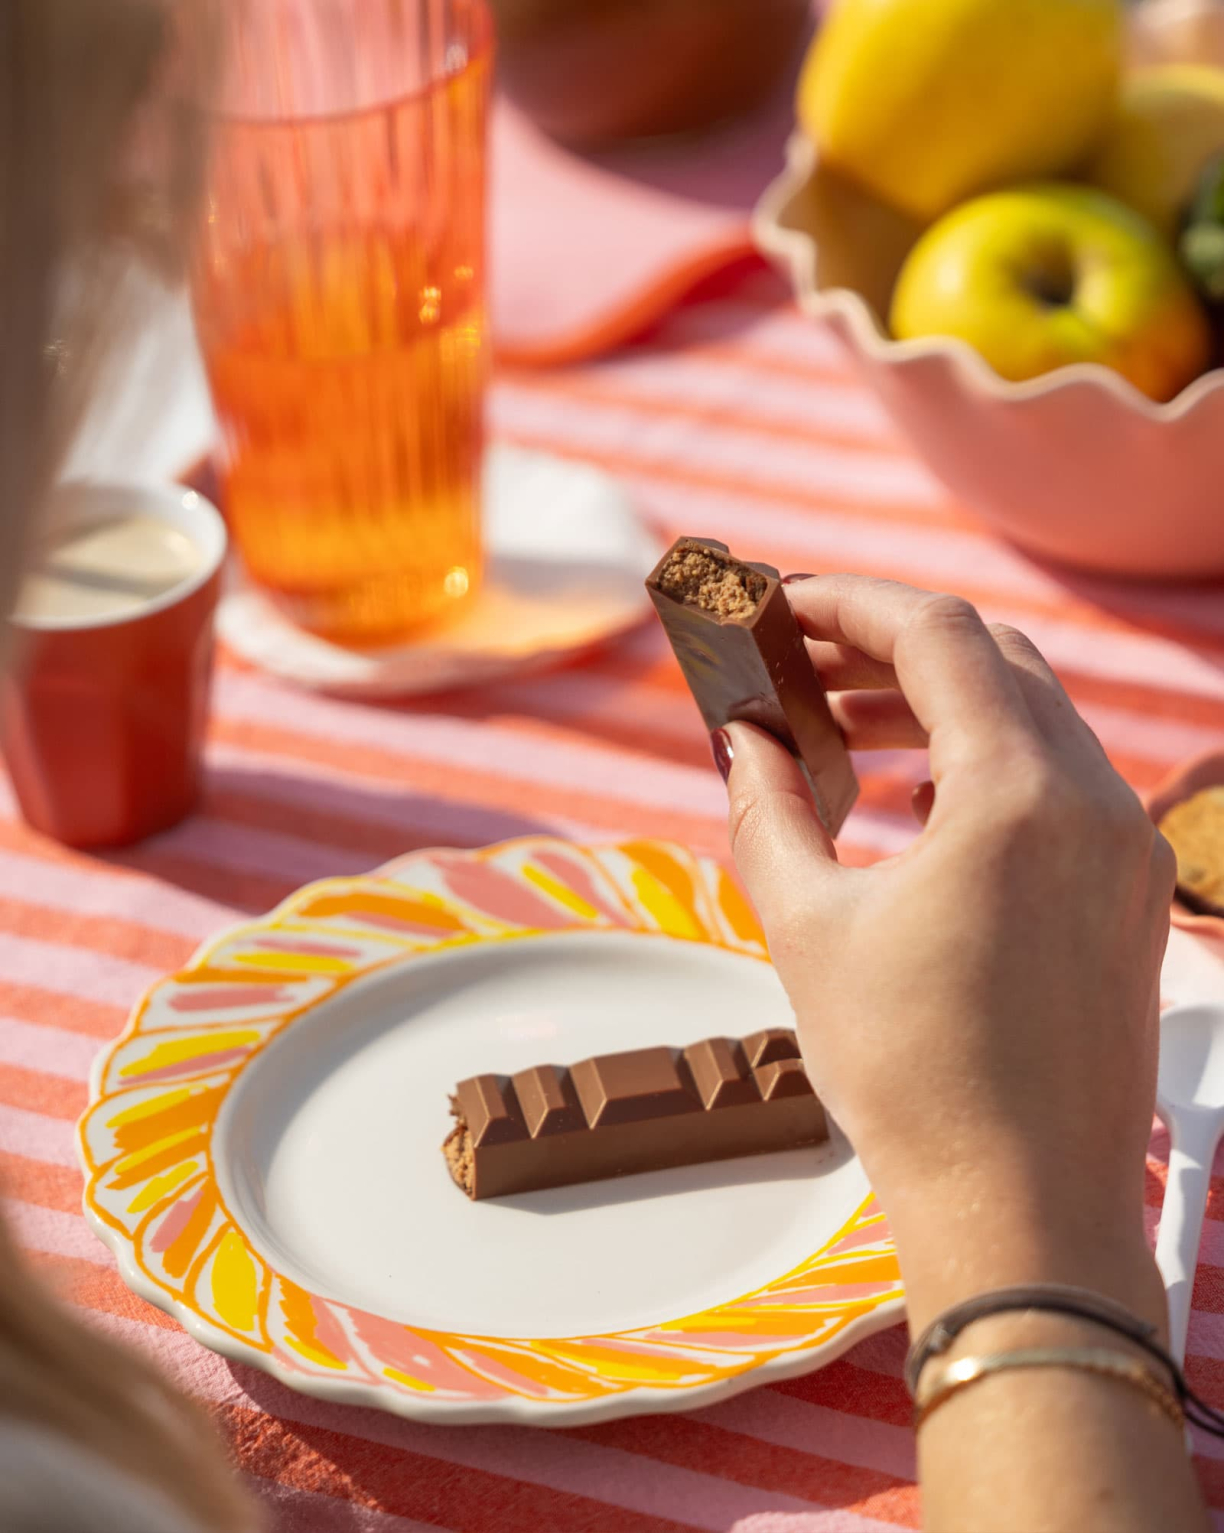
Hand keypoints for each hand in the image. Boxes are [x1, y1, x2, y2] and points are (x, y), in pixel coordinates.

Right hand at [719, 576, 1173, 1329]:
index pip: (937, 632)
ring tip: (843, 723)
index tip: (784, 602)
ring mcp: (1127, 848)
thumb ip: (767, 806)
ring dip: (936, 702)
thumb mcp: (806, 926)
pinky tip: (912, 802)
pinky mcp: (1131, 894)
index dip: (849, 600)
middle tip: (801, 661)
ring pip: (1032, 717)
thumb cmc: (908, 1074)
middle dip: (889, 645)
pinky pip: (1059, 782)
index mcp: (1017, 794)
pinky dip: (982, 763)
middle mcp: (1093, 801)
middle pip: (992, 660)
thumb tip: (743, 735)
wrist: (1022, 1205)